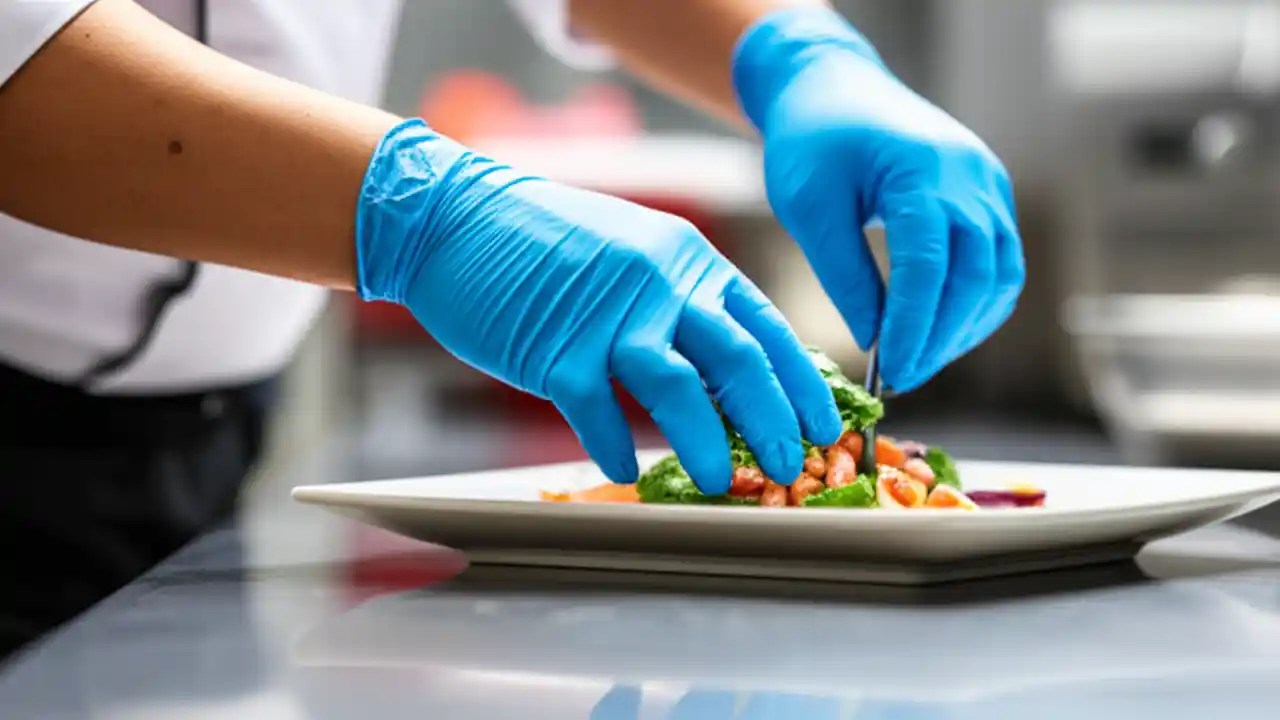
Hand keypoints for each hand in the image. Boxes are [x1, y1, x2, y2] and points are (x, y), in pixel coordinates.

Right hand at [355, 120, 840, 491]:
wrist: (454, 216)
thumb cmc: (545, 242)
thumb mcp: (632, 252)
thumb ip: (677, 303)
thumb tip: (723, 376)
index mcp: (686, 258)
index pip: (764, 325)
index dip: (801, 382)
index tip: (824, 425)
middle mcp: (658, 282)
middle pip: (738, 359)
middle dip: (774, 420)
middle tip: (793, 467)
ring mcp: (606, 315)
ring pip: (678, 388)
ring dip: (707, 443)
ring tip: (721, 484)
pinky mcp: (553, 348)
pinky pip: (596, 413)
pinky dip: (613, 446)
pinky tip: (624, 471)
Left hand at [733, 7, 1025, 391]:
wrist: (832, 85)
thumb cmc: (812, 141)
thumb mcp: (811, 209)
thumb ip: (846, 276)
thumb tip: (875, 341)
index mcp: (923, 172)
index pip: (930, 267)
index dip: (914, 328)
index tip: (891, 373)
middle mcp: (970, 177)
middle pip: (975, 277)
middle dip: (941, 338)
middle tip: (902, 380)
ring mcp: (987, 184)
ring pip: (997, 275)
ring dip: (963, 327)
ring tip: (918, 363)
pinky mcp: (988, 195)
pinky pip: (998, 261)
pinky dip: (974, 303)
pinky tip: (939, 333)